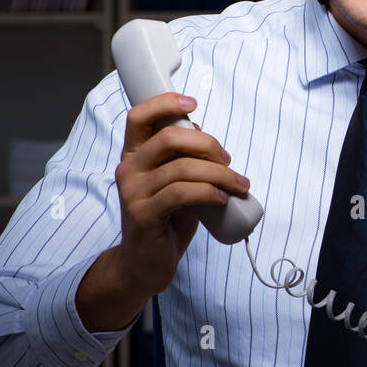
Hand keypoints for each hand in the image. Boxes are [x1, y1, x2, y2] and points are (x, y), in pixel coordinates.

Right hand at [112, 93, 250, 296]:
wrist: (146, 263)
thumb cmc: (166, 219)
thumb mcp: (176, 182)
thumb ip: (185, 159)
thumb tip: (205, 136)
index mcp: (135, 156)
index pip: (139, 117)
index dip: (165, 103)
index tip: (193, 103)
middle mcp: (128, 170)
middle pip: (168, 138)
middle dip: (207, 144)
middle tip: (228, 161)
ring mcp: (133, 193)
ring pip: (182, 168)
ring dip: (219, 174)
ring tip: (238, 185)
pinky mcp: (143, 215)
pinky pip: (182, 194)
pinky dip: (209, 193)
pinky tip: (222, 200)